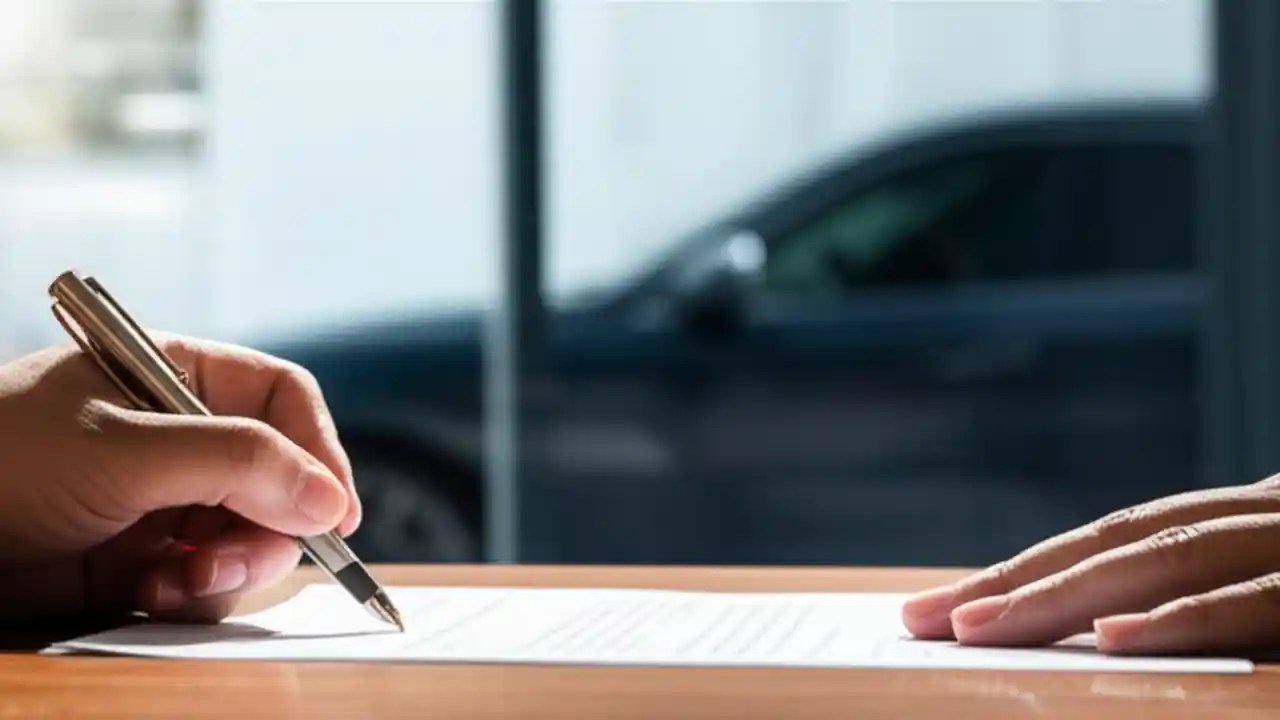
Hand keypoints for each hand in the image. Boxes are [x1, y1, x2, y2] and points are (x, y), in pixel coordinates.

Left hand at [0, 335, 359, 624]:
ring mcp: (162, 500)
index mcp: (176, 376)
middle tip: (238, 558)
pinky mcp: (142, 559)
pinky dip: (192, 595)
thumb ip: (236, 464)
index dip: (319, 451)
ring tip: (178, 581)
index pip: (282, 400)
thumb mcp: (123, 450)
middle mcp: (180, 436)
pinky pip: (206, 579)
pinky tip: (146, 593)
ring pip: (251, 535)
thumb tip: (332, 498)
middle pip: (280, 477)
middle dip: (270, 524)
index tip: (337, 514)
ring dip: (229, 568)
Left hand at [901, 480, 1279, 653]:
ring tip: (983, 626)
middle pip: (1114, 546)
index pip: (1106, 545)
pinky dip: (1178, 617)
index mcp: (1234, 523)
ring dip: (1067, 595)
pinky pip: (1251, 600)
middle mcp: (1254, 520)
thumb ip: (1200, 597)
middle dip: (1015, 584)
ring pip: (1164, 560)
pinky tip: (1112, 638)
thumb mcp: (1273, 584)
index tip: (930, 610)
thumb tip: (1095, 633)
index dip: (1017, 574)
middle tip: (928, 619)